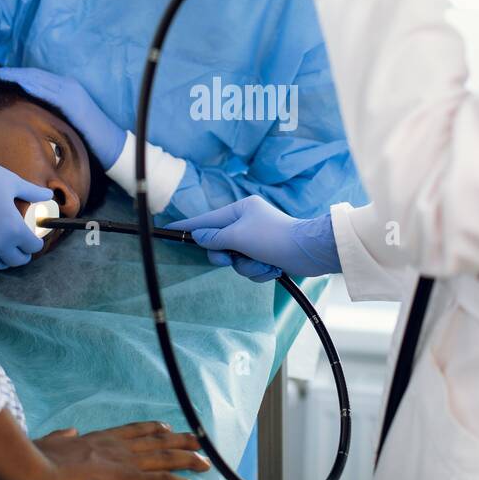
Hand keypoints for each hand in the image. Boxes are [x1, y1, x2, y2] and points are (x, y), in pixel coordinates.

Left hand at [0, 67, 125, 169]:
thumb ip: (51, 112)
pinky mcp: (73, 102)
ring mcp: (71, 92)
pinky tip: (18, 83)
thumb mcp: (67, 120)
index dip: (16, 74)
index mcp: (65, 88)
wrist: (112, 145)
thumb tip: (29, 114)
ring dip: (16, 76)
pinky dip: (32, 85)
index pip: (36, 77)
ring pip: (38, 79)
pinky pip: (48, 91)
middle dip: (10, 72)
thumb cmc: (90, 138)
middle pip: (34, 74)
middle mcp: (67, 85)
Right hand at [0, 159, 49, 269]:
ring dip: (3, 258)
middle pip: (17, 260)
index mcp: (14, 229)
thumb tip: (49, 196)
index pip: (33, 247)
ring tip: (4, 250)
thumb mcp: (13, 183)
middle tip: (21, 247)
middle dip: (22, 253)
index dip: (35, 243)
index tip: (33, 239)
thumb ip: (33, 193)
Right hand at [28, 422, 208, 479]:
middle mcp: (117, 447)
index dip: (152, 429)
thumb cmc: (37, 462)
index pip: (132, 431)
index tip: (165, 426)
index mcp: (98, 439)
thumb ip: (62, 438)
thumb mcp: (49, 443)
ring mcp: (125, 463)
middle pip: (157, 441)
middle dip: (180, 440)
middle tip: (198, 440)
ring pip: (166, 458)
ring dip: (188, 459)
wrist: (38, 473)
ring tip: (205, 462)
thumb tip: (70, 432)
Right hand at [166, 195, 340, 280]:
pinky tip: (272, 268)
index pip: (206, 219)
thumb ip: (215, 237)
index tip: (169, 229)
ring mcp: (257, 239)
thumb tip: (199, 236)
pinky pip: (251, 267)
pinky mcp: (267, 254)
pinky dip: (260, 270)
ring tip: (263, 262)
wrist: (310, 252)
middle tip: (231, 258)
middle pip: (220, 243)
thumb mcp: (239, 236)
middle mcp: (248, 222)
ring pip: (237, 260)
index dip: (188, 226)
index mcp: (241, 209)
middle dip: (228, 256)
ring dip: (248, 266)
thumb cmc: (274, 238)